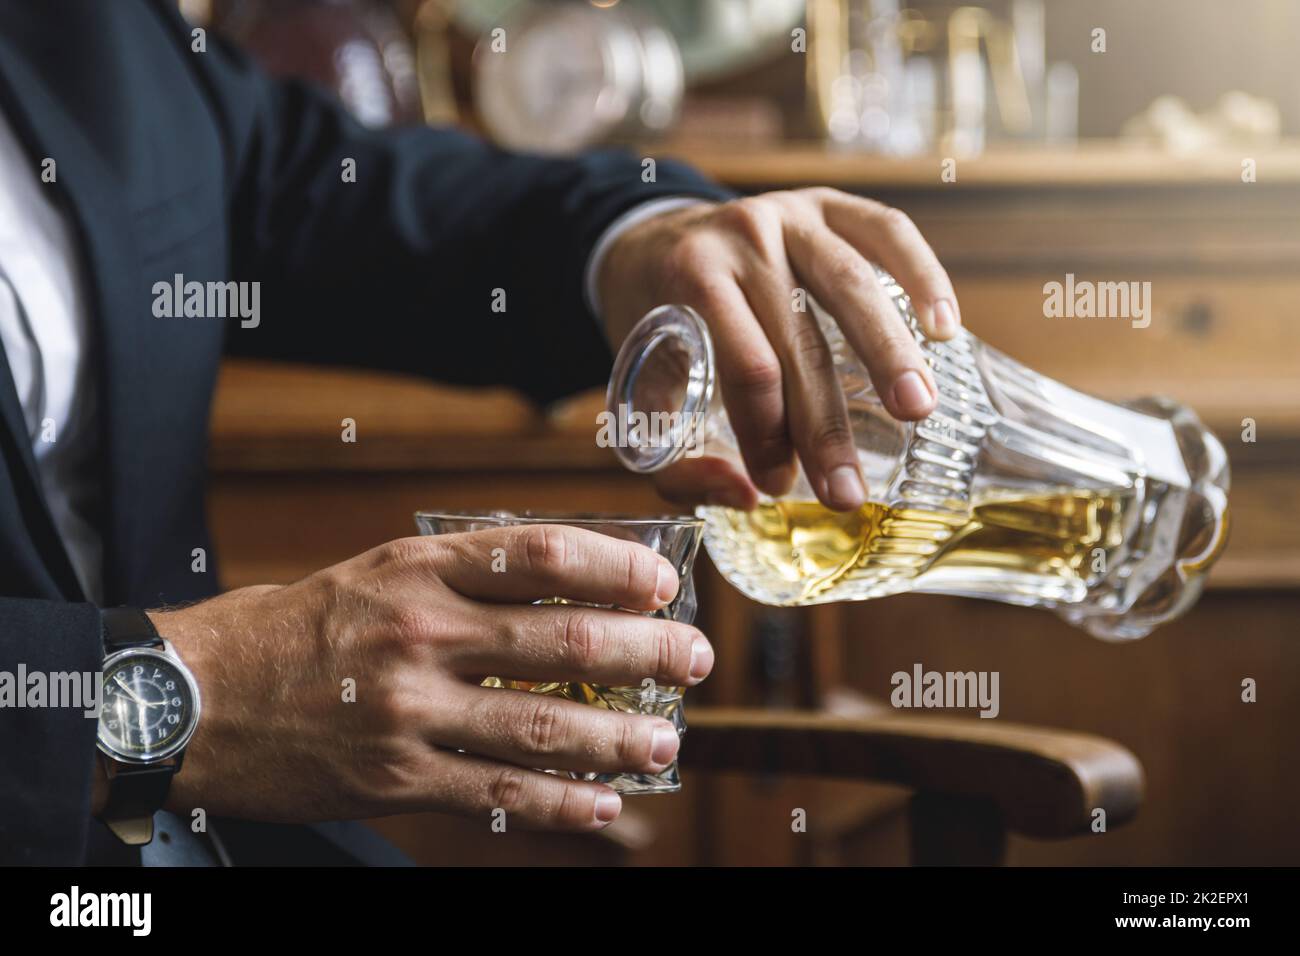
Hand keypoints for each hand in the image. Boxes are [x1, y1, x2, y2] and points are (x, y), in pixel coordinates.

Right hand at [141, 526, 712, 830]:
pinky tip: (606, 805)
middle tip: (694, 660)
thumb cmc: (296, 627)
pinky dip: (562, 805)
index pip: (544, 557)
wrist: (195, 696)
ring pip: (543, 730)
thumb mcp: (378, 572)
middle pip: (563, 645)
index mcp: (419, 570)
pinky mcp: (396, 779)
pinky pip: (499, 795)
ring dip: (620, 739)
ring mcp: (409, 713)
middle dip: (646, 654)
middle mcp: (421, 635)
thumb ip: (464, 575)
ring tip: (667, 741)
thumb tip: (566, 583)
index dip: (618, 568)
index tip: (662, 582)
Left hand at [597, 188, 960, 511]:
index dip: (765, 434)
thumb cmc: (654, 324)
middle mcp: (742, 237)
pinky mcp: (829, 203)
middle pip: (799, 338)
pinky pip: (887, 231)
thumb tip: (744, 497)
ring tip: (919, 411)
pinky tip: (944, 328)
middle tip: (848, 492)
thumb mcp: (637, 389)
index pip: (745, 366)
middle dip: (826, 424)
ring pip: (850, 284)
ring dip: (890, 352)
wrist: (652, 239)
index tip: (776, 485)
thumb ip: (674, 456)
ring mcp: (790, 213)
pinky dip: (922, 275)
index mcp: (690, 279)